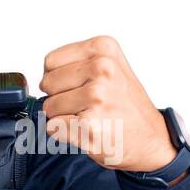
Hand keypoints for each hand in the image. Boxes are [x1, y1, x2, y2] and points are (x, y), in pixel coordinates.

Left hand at [39, 35, 176, 171]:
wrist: (151, 140)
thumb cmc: (126, 106)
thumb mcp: (111, 67)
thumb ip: (76, 63)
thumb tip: (38, 79)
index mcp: (104, 49)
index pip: (50, 62)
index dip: (59, 78)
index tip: (80, 87)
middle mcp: (102, 69)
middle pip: (47, 83)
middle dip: (60, 98)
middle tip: (87, 106)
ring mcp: (96, 97)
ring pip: (48, 107)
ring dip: (63, 118)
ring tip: (89, 118)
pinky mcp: (89, 125)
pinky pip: (53, 127)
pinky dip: (64, 134)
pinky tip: (87, 132)